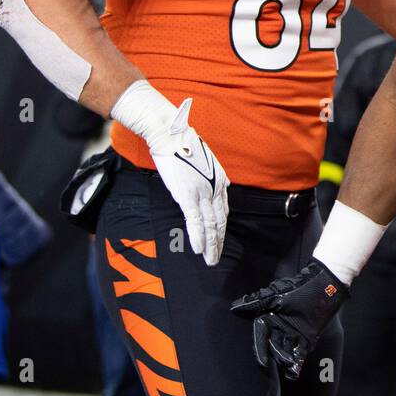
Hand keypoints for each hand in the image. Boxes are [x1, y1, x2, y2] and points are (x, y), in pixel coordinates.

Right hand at [144, 98, 229, 265]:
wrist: (171, 135)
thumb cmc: (184, 144)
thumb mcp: (206, 159)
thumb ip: (214, 174)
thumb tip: (223, 183)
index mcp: (219, 181)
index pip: (223, 211)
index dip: (221, 228)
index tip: (219, 240)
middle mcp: (214, 189)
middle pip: (219, 222)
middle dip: (218, 242)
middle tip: (216, 258)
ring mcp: (202, 193)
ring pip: (209, 225)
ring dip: (210, 245)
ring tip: (209, 260)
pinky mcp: (188, 195)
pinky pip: (195, 221)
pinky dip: (198, 237)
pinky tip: (199, 249)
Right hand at [231, 260, 347, 379]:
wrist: (324, 286)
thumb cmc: (298, 288)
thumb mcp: (276, 295)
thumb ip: (256, 302)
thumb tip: (234, 307)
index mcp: (270, 319)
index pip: (261, 337)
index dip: (261, 350)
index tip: (263, 363)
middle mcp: (279, 328)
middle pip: (273, 346)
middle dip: (274, 356)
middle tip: (276, 367)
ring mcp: (293, 334)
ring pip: (286, 351)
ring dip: (285, 361)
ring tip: (287, 369)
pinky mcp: (306, 338)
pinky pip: (300, 353)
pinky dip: (298, 362)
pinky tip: (296, 371)